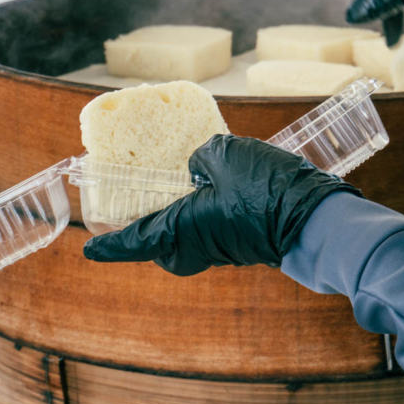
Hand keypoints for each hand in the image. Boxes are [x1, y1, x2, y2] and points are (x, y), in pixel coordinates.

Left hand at [83, 135, 361, 275]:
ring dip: (169, 214)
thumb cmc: (265, 189)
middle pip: (154, 239)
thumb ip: (199, 157)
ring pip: (180, 234)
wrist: (315, 221)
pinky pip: (204, 229)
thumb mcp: (223, 154)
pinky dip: (195, 212)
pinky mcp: (237, 243)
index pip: (132, 240)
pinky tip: (202, 185)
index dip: (108, 243)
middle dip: (138, 224)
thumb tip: (197, 167)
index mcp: (180, 229)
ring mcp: (217, 248)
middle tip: (123, 203)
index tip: (88, 249)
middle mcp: (194, 246)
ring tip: (162, 186)